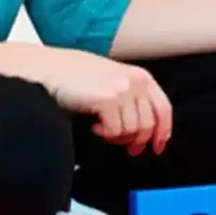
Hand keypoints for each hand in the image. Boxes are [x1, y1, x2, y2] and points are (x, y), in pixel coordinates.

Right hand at [40, 48, 172, 155]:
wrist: (52, 69)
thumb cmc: (77, 76)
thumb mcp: (114, 80)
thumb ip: (132, 99)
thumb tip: (143, 131)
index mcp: (141, 76)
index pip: (163, 108)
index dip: (162, 131)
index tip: (157, 146)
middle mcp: (136, 81)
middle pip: (149, 124)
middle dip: (137, 140)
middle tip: (126, 147)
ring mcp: (123, 90)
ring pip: (132, 130)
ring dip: (117, 135)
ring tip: (103, 128)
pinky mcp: (108, 100)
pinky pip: (115, 131)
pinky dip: (105, 134)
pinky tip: (95, 126)